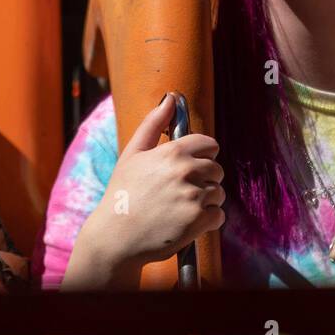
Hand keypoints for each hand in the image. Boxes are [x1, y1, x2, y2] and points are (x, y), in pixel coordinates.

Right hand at [72, 94, 224, 284]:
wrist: (115, 237)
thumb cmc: (122, 193)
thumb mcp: (132, 154)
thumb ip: (153, 123)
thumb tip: (170, 98)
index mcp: (172, 152)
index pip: (209, 144)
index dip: (202, 155)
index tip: (192, 166)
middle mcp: (186, 171)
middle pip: (216, 169)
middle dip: (204, 179)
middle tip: (181, 192)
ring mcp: (193, 197)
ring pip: (218, 193)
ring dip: (206, 201)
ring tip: (181, 208)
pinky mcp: (198, 221)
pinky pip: (218, 215)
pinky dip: (207, 221)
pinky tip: (187, 222)